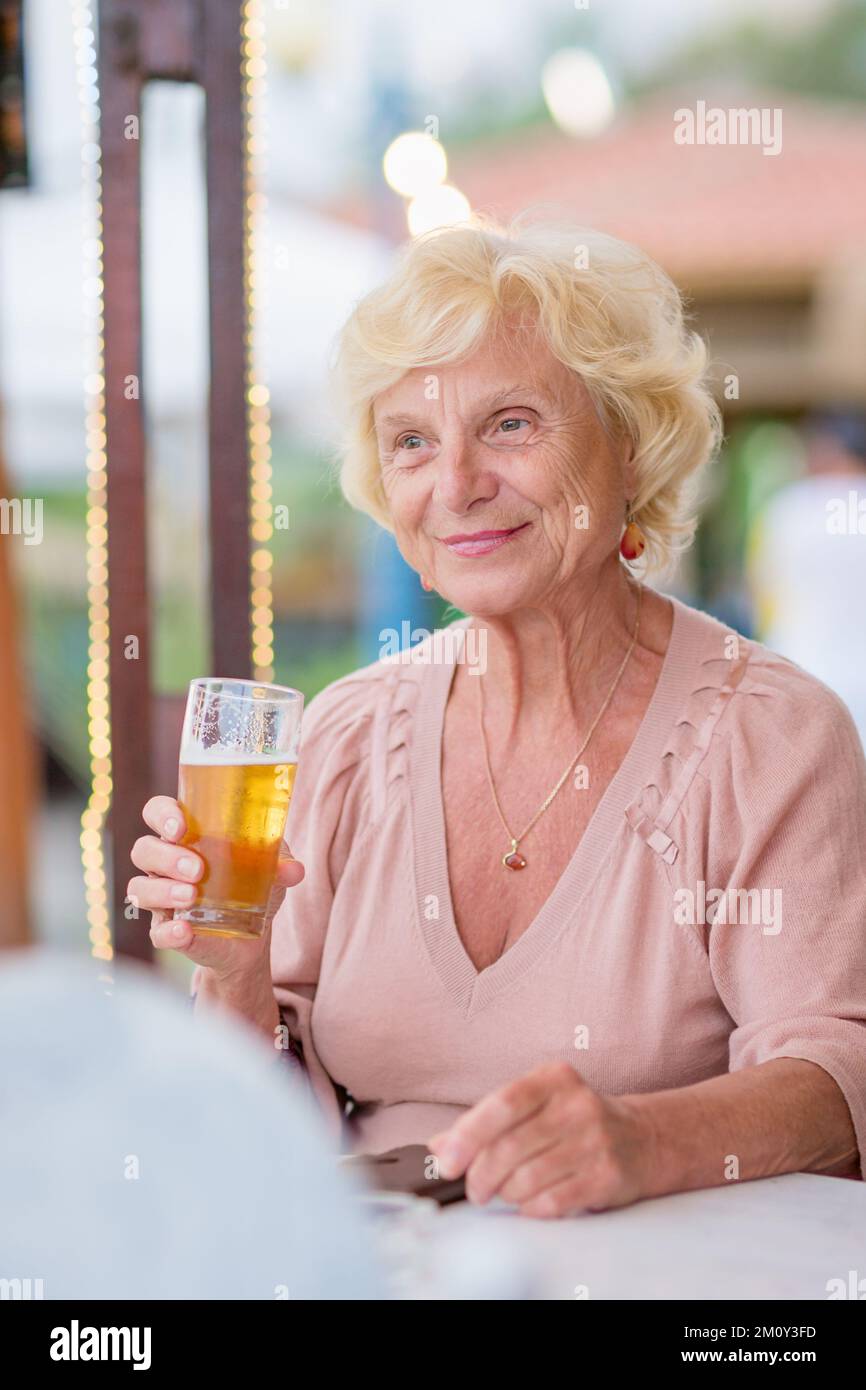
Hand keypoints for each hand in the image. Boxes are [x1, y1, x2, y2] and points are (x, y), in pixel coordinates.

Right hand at [128, 794, 304, 979]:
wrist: (252, 935)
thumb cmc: (253, 884)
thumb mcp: (271, 868)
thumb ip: (281, 862)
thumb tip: (293, 869)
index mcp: (186, 836)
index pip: (157, 812)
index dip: (162, 815)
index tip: (180, 826)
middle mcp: (165, 864)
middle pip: (143, 849)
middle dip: (166, 857)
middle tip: (196, 869)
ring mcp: (161, 898)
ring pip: (140, 888)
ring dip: (163, 891)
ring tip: (191, 897)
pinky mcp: (167, 931)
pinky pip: (156, 932)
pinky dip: (169, 932)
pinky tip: (185, 930)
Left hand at [428, 1061, 648, 1217]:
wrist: (643, 1137)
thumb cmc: (577, 1120)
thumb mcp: (535, 1105)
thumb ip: (487, 1121)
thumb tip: (439, 1145)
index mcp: (553, 1078)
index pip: (502, 1104)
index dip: (468, 1135)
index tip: (447, 1160)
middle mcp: (576, 1105)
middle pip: (510, 1147)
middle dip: (481, 1176)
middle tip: (475, 1188)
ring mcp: (595, 1141)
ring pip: (527, 1179)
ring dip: (506, 1193)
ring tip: (507, 1191)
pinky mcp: (606, 1176)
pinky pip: (551, 1201)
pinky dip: (531, 1207)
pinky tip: (532, 1200)